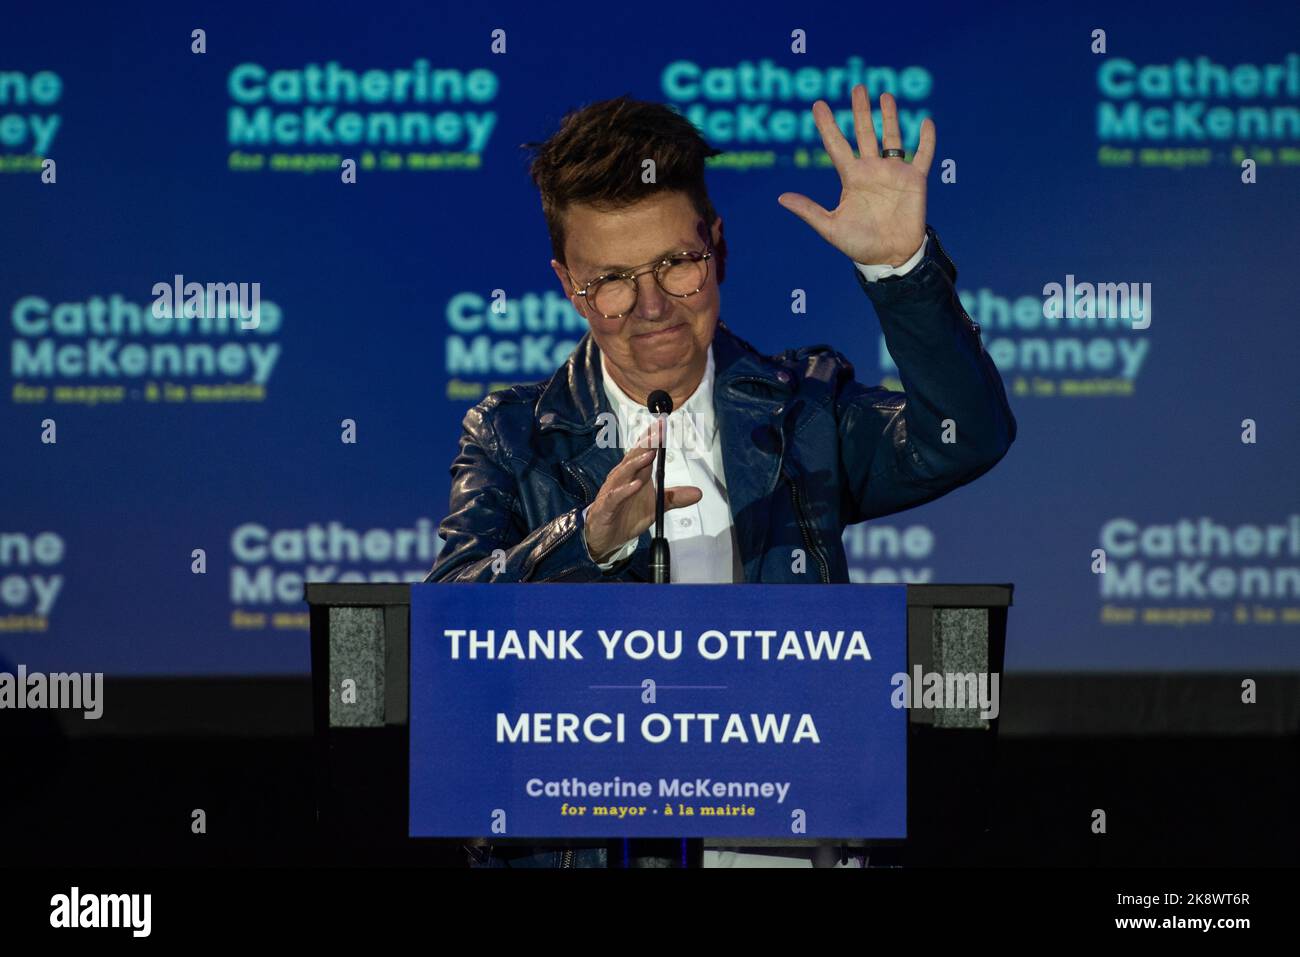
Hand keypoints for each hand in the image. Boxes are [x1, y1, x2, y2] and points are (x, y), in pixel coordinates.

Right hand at [583, 419, 701, 561]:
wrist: (605, 538)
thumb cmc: (627, 515)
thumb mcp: (655, 507)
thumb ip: (674, 497)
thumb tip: (698, 493)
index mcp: (634, 475)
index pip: (643, 452)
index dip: (652, 438)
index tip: (663, 424)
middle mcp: (622, 479)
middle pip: (634, 457)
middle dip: (646, 444)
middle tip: (659, 431)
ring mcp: (613, 491)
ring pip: (623, 473)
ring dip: (636, 463)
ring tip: (650, 454)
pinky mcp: (606, 507)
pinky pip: (615, 496)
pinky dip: (625, 490)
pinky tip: (636, 485)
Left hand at [777, 84, 933, 266]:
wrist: (890, 257)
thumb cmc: (859, 245)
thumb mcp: (830, 227)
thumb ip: (809, 211)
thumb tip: (781, 198)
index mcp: (851, 178)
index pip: (836, 145)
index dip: (827, 125)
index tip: (817, 105)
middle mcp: (871, 170)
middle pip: (864, 133)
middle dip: (860, 110)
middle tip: (856, 87)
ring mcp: (894, 172)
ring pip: (891, 136)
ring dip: (889, 116)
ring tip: (884, 95)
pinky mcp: (915, 179)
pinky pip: (922, 154)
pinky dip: (926, 139)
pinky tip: (926, 122)